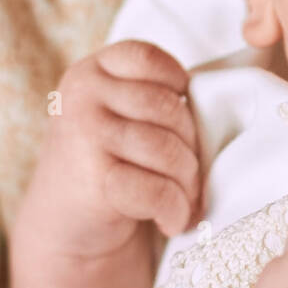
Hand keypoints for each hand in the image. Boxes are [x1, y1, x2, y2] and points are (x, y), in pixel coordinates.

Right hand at [17, 39, 201, 260]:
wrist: (66, 226)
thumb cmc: (110, 164)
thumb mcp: (120, 115)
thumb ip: (154, 97)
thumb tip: (222, 104)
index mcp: (91, 72)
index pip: (149, 60)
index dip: (178, 84)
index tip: (182, 112)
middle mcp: (82, 96)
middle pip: (168, 108)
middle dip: (191, 147)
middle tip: (191, 176)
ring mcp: (84, 134)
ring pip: (167, 149)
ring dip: (187, 183)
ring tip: (185, 199)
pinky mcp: (93, 179)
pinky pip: (158, 190)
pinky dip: (174, 211)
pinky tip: (171, 220)